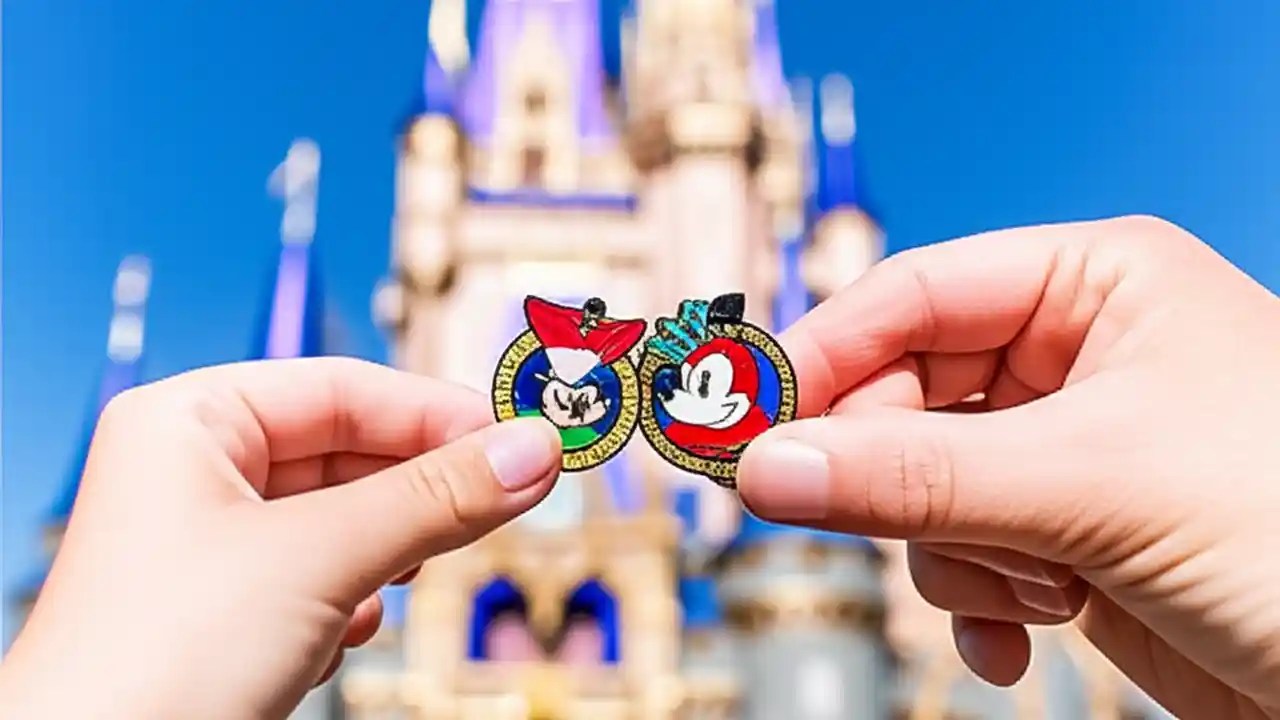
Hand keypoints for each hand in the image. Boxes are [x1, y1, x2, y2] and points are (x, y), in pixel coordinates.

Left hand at [0, 358, 560, 718]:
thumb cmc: (149, 667)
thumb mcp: (319, 559)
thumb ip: (435, 499)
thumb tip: (531, 451)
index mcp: (187, 423)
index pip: (343, 388)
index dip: (435, 412)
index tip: (518, 438)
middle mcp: (194, 476)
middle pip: (348, 454)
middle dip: (419, 490)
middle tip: (506, 495)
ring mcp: (209, 549)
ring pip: (340, 522)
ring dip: (384, 554)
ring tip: (408, 574)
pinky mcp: (227, 616)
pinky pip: (321, 580)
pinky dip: (349, 605)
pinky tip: (341, 635)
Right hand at [736, 216, 1279, 718]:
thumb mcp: (1092, 485)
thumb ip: (914, 474)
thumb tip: (767, 465)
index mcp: (1095, 285)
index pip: (909, 296)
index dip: (821, 359)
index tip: (744, 423)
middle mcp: (1073, 359)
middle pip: (900, 401)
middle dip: (897, 482)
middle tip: (859, 523)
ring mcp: (1065, 453)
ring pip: (921, 489)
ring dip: (956, 555)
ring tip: (1036, 588)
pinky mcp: (1065, 538)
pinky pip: (960, 555)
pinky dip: (975, 605)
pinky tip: (1025, 639)